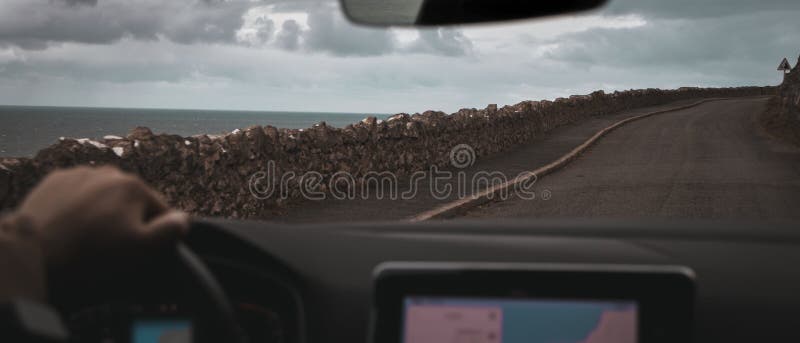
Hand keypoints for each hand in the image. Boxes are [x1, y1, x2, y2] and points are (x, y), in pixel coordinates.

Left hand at [15, 166, 188, 276]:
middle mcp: (110, 172)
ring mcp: (81, 174)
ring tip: (88, 236)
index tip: (137, 249)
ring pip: (104, 195)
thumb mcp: (142, 248)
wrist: (36, 250)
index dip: (154, 232)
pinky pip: (78, 192)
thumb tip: (184, 219)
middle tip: (111, 245)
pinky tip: (71, 224)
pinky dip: (79, 206)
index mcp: (135, 186)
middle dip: (127, 219)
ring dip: (103, 211)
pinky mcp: (56, 180)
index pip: (160, 210)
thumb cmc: (93, 253)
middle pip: (130, 201)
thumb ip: (171, 230)